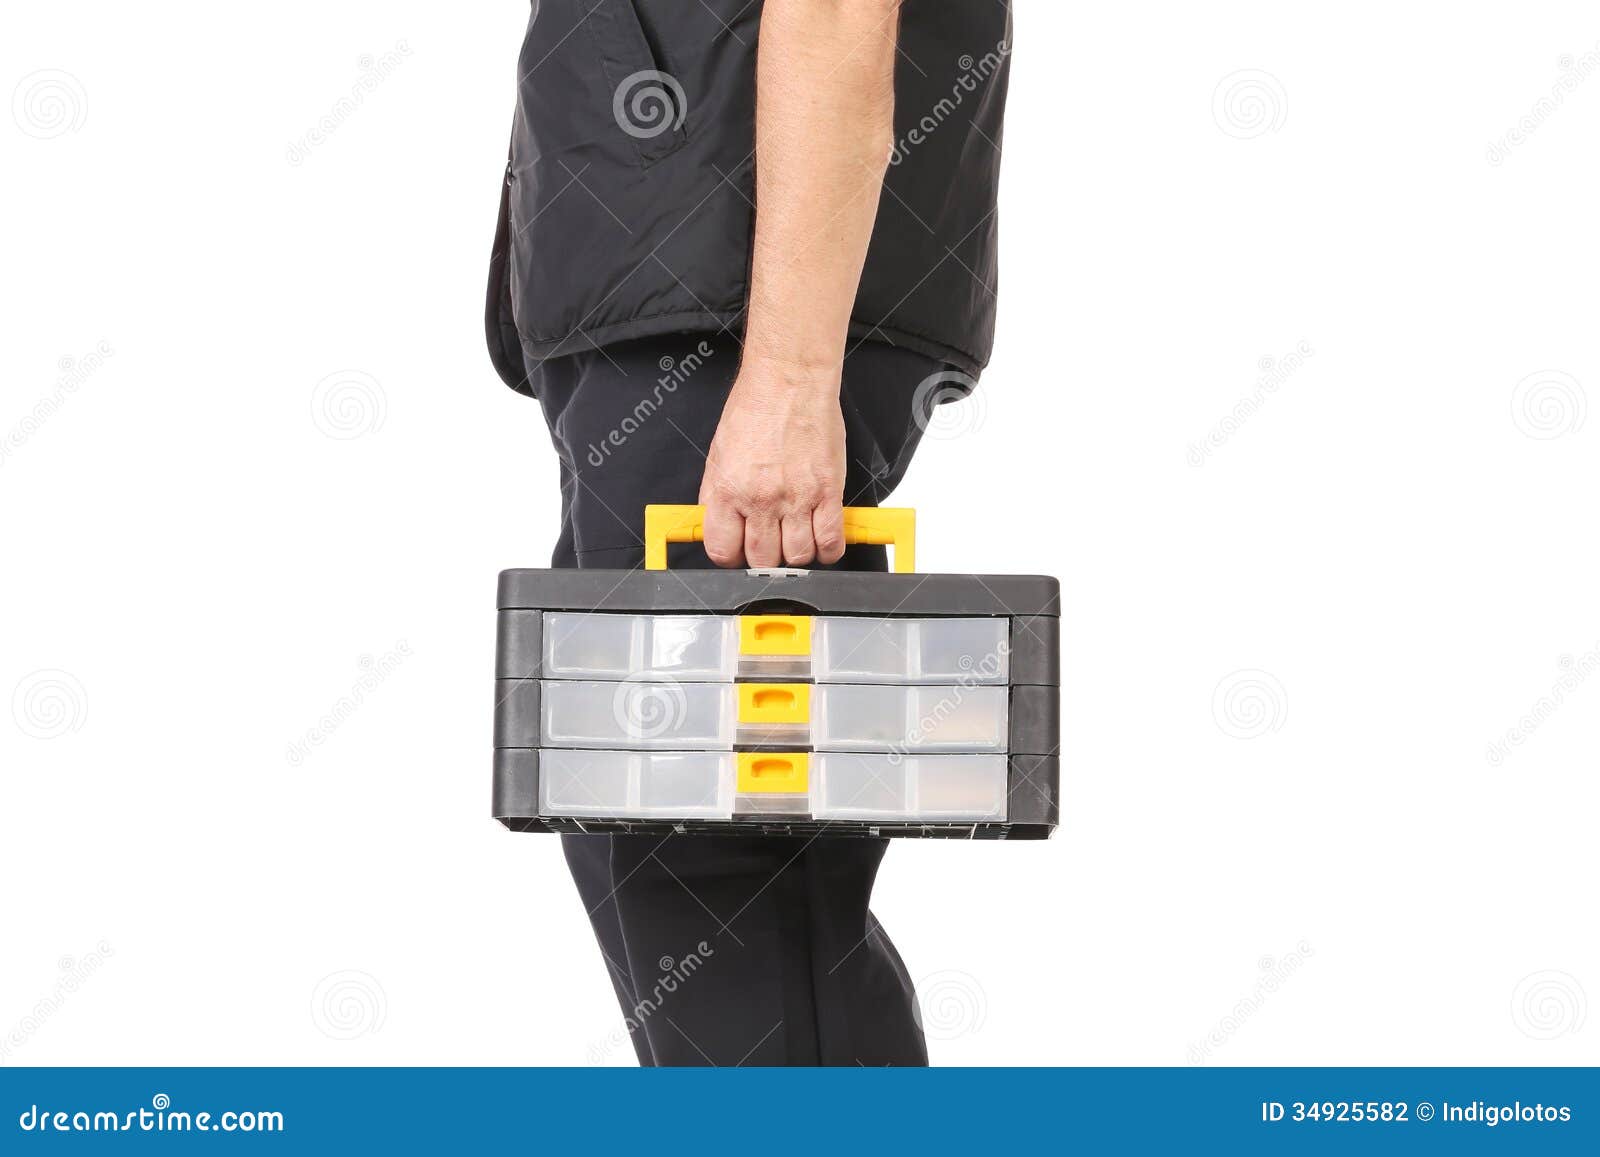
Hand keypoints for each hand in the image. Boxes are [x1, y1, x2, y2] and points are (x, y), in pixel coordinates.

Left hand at [698, 356, 846, 567]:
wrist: (789, 381)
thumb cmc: (756, 409)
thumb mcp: (718, 454)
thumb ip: (716, 494)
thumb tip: (716, 525)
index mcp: (729, 490)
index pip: (723, 550)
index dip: (731, 557)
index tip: (739, 551)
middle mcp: (761, 499)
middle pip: (762, 559)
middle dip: (765, 556)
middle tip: (771, 541)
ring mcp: (797, 498)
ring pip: (798, 557)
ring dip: (797, 554)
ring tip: (797, 537)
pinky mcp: (828, 492)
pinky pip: (831, 541)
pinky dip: (828, 550)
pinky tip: (823, 540)